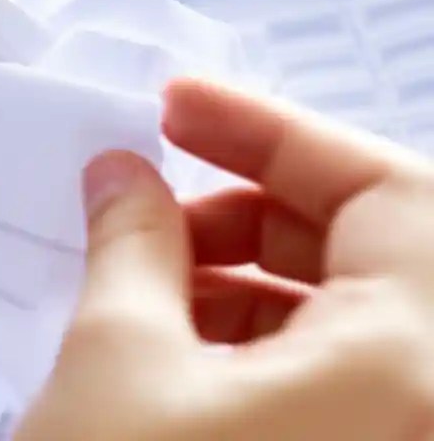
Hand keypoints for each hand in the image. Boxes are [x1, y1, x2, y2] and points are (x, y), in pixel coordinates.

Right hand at [14, 79, 433, 440]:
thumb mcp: (115, 356)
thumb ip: (131, 240)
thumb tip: (124, 178)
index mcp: (401, 365)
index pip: (388, 190)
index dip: (273, 131)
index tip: (181, 108)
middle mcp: (425, 406)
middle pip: (371, 247)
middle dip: (246, 210)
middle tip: (148, 200)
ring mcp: (393, 436)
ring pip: (350, 314)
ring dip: (243, 276)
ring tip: (140, 281)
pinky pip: (335, 377)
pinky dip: (257, 342)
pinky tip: (167, 342)